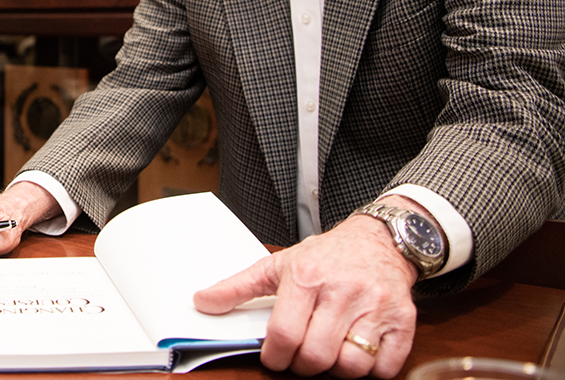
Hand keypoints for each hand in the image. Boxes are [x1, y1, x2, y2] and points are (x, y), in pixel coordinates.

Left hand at [193, 208, 420, 377]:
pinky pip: (386, 367)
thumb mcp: (278, 263)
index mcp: (306, 278)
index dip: (275, 357)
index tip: (274, 358)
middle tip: (301, 358)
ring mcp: (375, 307)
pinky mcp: (403, 320)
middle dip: (303, 366)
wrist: (379, 240)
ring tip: (329, 354)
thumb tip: (202, 302)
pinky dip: (370, 371)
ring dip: (336, 370)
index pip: (285, 334)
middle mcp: (342, 292)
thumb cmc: (326, 256)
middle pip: (316, 355)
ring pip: (351, 366)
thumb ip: (239, 286)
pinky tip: (357, 353)